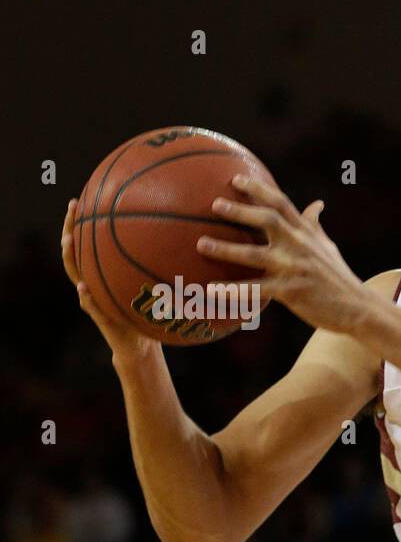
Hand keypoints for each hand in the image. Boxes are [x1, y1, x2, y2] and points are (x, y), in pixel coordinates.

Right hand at [61, 199, 160, 366]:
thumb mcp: (158, 289)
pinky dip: (86, 297)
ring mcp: (93, 298)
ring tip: (69, 241)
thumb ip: (165, 269)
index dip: (87, 219)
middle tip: (73, 206)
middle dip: (72, 227)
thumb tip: (190, 242)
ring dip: (71, 257)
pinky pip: (90, 306)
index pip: (92, 240)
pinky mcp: (101, 318)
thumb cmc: (151, 314)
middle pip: (76, 250)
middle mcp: (94, 281)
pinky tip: (83, 288)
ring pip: (76, 274)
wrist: (141, 346)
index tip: (87, 195)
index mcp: (105, 272)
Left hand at [196, 175, 367, 333]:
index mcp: (306, 233)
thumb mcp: (328, 246)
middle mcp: (299, 246)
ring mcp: (294, 268)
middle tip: (215, 204)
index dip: (258, 189)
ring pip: (254, 254)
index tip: (236, 179)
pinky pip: (255, 290)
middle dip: (241, 211)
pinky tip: (211, 290)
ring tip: (201, 244)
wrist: (358, 307)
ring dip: (226, 248)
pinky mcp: (290, 292)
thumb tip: (317, 204)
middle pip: (268, 220)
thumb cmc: (339, 276)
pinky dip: (232, 290)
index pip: (281, 203)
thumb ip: (314, 225)